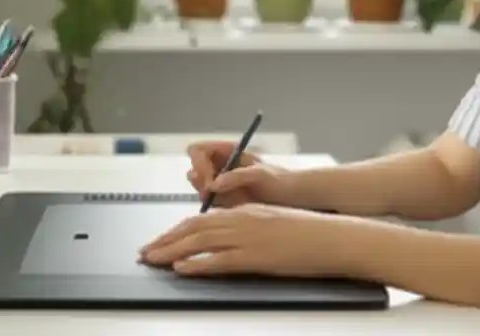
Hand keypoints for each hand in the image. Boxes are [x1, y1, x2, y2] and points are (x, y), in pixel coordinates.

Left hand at [139, 203, 364, 277]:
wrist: (333, 237)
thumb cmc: (309, 234)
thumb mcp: (273, 224)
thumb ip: (249, 228)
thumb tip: (229, 240)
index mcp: (246, 212)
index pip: (201, 220)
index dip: (176, 231)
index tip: (160, 240)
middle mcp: (242, 220)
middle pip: (193, 228)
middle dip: (165, 240)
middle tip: (146, 251)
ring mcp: (247, 237)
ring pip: (199, 242)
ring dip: (171, 251)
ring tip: (152, 259)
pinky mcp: (255, 256)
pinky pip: (218, 260)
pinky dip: (196, 264)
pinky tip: (181, 268)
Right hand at [186, 140, 294, 207]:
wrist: (294, 198)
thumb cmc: (279, 180)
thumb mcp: (260, 175)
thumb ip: (236, 177)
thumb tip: (213, 185)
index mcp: (228, 151)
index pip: (198, 150)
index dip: (199, 163)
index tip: (210, 179)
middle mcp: (221, 165)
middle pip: (195, 169)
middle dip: (201, 182)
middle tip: (212, 193)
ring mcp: (222, 183)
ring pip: (200, 187)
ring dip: (207, 195)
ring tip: (226, 200)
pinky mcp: (225, 200)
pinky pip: (210, 202)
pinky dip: (215, 206)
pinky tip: (231, 207)